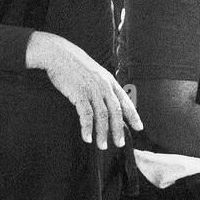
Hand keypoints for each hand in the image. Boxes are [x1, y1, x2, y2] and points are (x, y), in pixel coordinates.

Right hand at [30, 32, 142, 148]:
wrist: (59, 54)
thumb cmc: (76, 65)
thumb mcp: (96, 73)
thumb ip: (104, 86)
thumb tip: (109, 102)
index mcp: (110, 81)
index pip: (126, 101)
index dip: (133, 116)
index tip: (139, 127)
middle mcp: (104, 86)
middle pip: (116, 112)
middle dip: (118, 130)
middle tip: (119, 143)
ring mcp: (92, 90)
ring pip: (102, 116)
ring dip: (102, 133)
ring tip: (102, 145)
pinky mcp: (79, 93)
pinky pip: (86, 115)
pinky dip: (87, 128)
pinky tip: (87, 137)